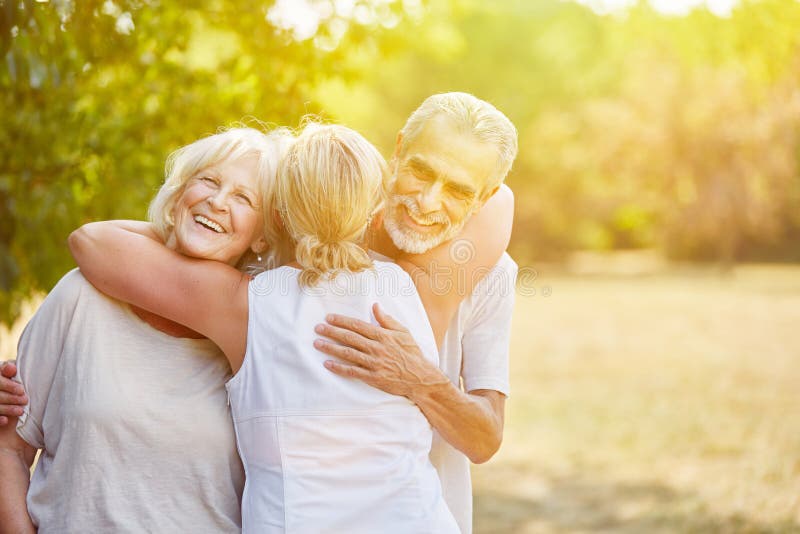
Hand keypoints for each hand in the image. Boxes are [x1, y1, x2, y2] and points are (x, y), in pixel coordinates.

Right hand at [0, 361, 26, 425]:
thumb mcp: (6, 373)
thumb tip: (11, 368)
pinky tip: (5, 420)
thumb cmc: (8, 380)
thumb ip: (8, 370)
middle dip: (11, 398)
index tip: (21, 390)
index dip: (9, 386)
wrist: (5, 393)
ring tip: (20, 411)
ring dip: (7, 409)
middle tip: (25, 400)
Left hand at [313, 303, 449, 398]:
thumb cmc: (412, 354)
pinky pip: (352, 371)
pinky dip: (339, 367)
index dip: (342, 321)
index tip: (329, 318)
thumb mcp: (403, 332)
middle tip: (318, 328)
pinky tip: (327, 364)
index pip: (358, 326)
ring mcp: (374, 363)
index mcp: (383, 335)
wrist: (420, 377)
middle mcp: (376, 348)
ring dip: (331, 348)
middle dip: (332, 332)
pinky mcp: (372, 377)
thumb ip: (387, 320)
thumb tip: (375, 306)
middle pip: (349, 338)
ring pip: (348, 353)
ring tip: (317, 343)